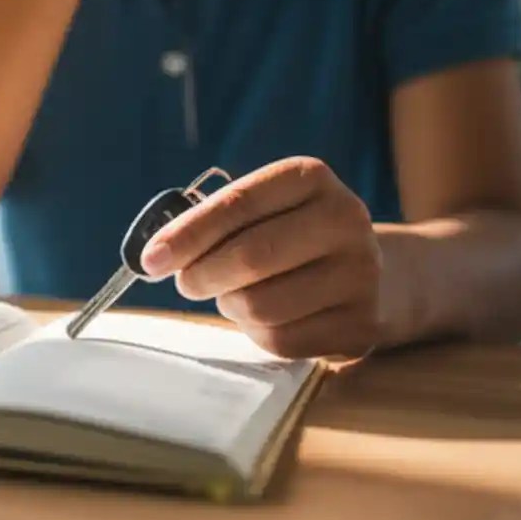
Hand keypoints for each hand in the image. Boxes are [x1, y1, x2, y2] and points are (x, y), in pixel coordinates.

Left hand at [141, 157, 383, 358]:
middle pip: (251, 256)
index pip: (238, 203)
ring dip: (231, 306)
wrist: (370, 274)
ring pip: (261, 304)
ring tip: (237, 296)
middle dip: (201, 276)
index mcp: (310, 178)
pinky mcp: (363, 324)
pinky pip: (282, 341)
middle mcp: (345, 219)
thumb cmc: (288, 237)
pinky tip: (267, 319)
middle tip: (187, 284)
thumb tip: (157, 256)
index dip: (187, 234)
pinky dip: (258, 334)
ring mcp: (361, 273)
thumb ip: (213, 224)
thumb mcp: (260, 211)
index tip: (151, 260)